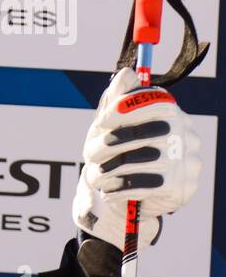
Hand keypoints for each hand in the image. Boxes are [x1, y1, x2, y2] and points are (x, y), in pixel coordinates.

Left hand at [72, 67, 201, 249]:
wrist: (123, 202)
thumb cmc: (115, 156)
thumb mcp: (109, 125)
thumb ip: (117, 99)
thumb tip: (127, 73)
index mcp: (171, 114)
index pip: (154, 101)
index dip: (124, 110)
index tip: (100, 123)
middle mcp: (187, 135)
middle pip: (143, 133)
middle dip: (108, 145)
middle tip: (90, 158)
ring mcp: (187, 162)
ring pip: (138, 160)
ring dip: (109, 171)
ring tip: (97, 177)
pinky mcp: (180, 188)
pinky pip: (142, 185)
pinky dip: (118, 189)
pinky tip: (109, 192)